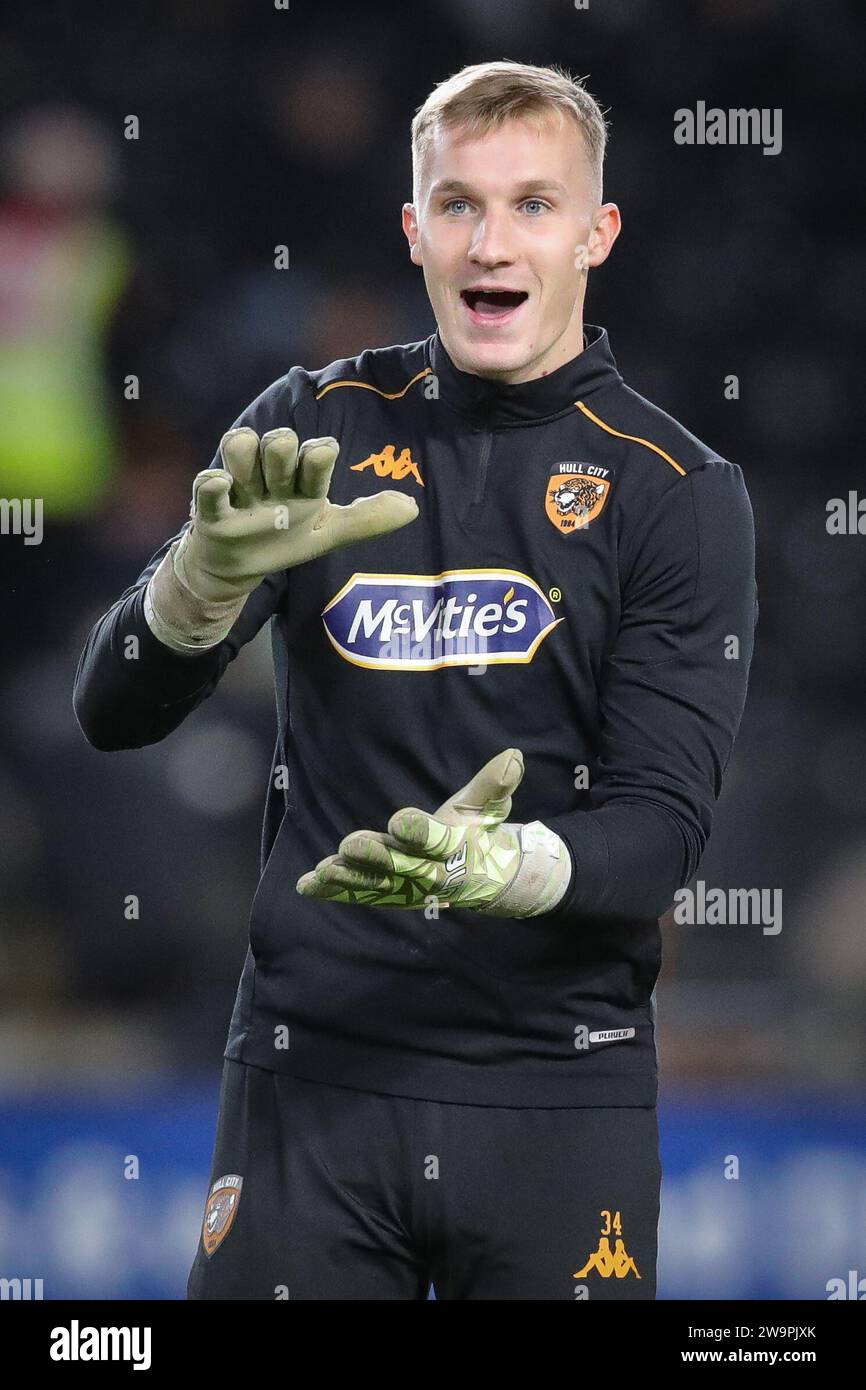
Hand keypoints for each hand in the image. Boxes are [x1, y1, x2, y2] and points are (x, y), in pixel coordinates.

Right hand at [176, 426, 418, 603]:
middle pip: (278, 442)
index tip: (323, 455)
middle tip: (283, 468)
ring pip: (241, 448)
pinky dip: (214, 483)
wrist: (236, 568)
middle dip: (283, 449)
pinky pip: (206, 485)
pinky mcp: (211, 509)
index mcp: (303, 480)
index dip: (319, 452)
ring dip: (247, 457)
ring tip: (246, 479)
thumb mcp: (327, 533)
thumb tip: (414, 508)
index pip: (315, 453)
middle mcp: (272, 476)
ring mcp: (241, 489)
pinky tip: (222, 484)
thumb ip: (366, 520)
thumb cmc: (284, 539)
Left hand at [296, 748, 571, 918]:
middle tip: (348, 845)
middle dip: (374, 858)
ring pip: (374, 884)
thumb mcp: (488, 807)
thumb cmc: (479, 832)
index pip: (433, 839)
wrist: (481, 876)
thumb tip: (514, 755)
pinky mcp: (386, 891)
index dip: (417, 830)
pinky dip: (334, 890)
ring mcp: (404, 886)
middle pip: (398, 866)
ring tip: (322, 870)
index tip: (399, 820)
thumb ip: (494, 783)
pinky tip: (306, 884)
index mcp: (450, 847)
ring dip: (348, 878)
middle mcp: (425, 871)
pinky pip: (358, 892)